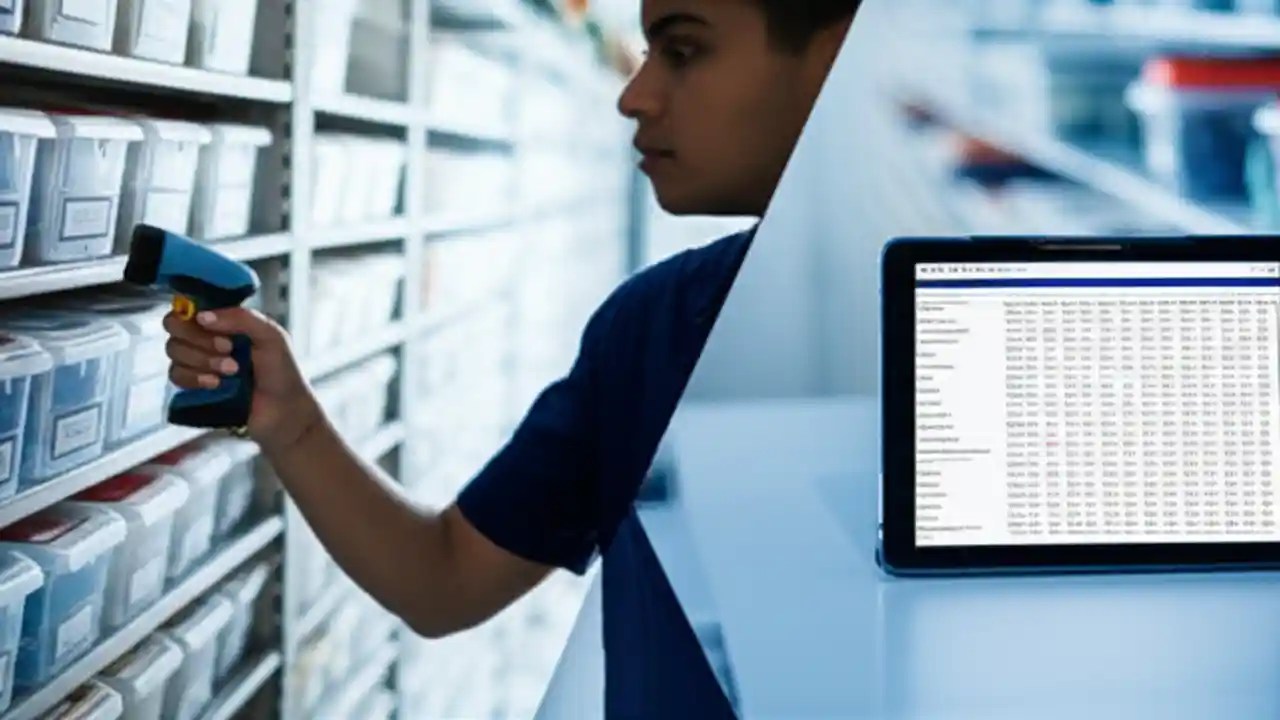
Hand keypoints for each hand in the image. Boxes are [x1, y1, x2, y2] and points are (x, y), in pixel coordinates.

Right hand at [164, 308, 323, 454]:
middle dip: (200, 338)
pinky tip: (215, 384)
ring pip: (174, 350)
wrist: (283, 412)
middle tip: (229, 349)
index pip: (190, 304)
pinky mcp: (193, 385)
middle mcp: (207, 337)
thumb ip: (241, 318)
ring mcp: (198, 361)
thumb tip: (202, 316)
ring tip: (232, 371)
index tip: (209, 323)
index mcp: (225, 320)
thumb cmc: (282, 372)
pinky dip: (194, 378)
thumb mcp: (271, 336)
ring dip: (203, 360)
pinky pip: (176, 374)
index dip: (192, 311)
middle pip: (174, 325)